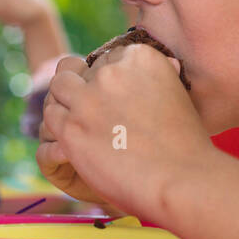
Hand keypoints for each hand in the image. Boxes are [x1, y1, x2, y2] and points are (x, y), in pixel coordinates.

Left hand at [41, 44, 210, 224]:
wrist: (180, 181)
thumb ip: (162, 77)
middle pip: (82, 70)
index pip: (108, 58)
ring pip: (60, 86)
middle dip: (86, 90)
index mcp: (140, 58)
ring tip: (81, 123)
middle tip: (97, 115)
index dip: (108, 79)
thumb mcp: (179, 95)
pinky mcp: (72, 128)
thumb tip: (170, 64)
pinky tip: (74, 140)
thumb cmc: (186, 146)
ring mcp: (88, 99)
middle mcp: (111, 72)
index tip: (115, 100)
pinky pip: (52, 115)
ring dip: (67, 103)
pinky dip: (60, 126)